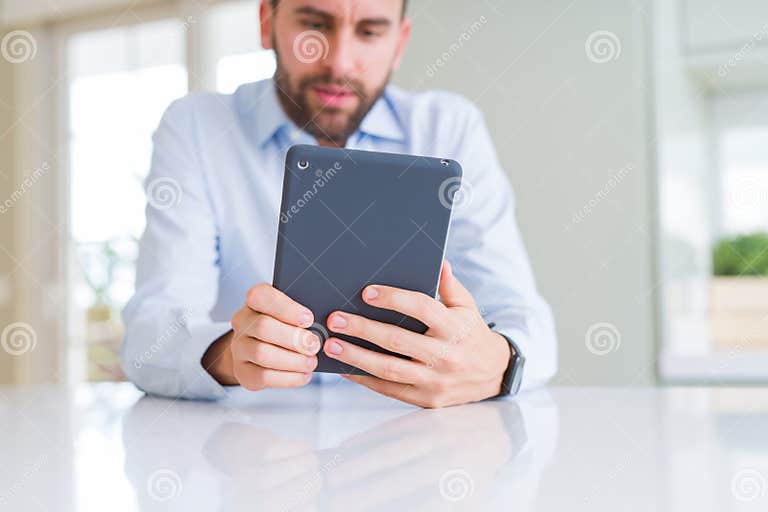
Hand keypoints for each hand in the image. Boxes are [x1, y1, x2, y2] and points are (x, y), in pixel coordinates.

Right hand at [203, 283, 321, 389]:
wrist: (262, 349)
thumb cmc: (284, 326)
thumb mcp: (292, 313)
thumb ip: (302, 314)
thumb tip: (324, 322)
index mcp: (254, 301)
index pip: (261, 296)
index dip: (286, 308)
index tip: (308, 319)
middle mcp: (242, 322)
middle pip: (263, 327)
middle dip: (294, 338)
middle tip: (314, 345)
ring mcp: (239, 348)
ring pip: (262, 354)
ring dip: (292, 360)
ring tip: (311, 361)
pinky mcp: (243, 372)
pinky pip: (263, 376)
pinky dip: (288, 378)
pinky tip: (304, 374)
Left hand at [323, 260, 510, 407]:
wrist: (494, 374)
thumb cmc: (471, 334)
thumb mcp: (467, 307)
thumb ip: (450, 286)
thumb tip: (439, 262)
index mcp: (455, 328)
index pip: (422, 309)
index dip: (393, 299)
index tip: (366, 292)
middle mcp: (446, 356)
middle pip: (397, 341)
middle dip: (363, 329)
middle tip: (336, 319)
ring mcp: (436, 381)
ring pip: (389, 369)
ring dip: (356, 356)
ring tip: (332, 344)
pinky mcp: (427, 400)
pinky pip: (390, 390)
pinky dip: (364, 379)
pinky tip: (345, 367)